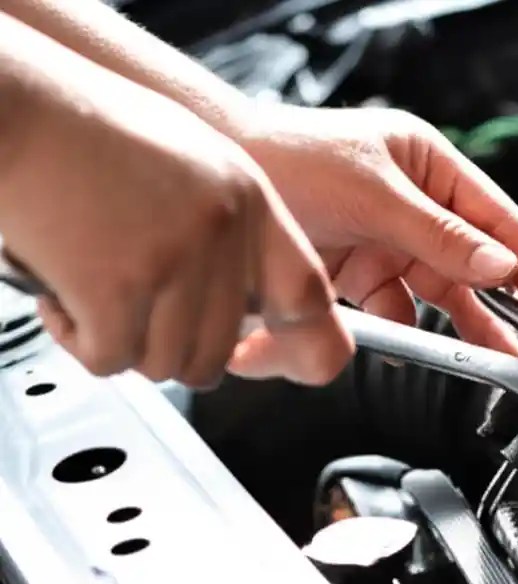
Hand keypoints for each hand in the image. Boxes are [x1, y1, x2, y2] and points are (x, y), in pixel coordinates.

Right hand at [0, 54, 352, 386]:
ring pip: (165, 363)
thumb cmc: (84, 126)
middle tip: (135, 319)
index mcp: (249, 199)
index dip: (295, 342)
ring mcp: (173, 259)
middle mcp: (221, 230)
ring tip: (92, 294)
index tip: (258, 351)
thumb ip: (226, 225)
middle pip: (219, 350)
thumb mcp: (190, 160)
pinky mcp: (115, 286)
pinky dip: (79, 341)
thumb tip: (249, 299)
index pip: (309, 298)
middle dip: (171, 350)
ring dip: (122, 344)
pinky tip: (62, 299)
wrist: (15, 105)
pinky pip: (110, 359)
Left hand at [235, 105, 517, 355]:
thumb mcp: (373, 194)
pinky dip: (397, 332)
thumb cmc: (285, 156)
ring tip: (483, 355)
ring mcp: (385, 241)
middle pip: (472, 267)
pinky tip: (407, 346)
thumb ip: (440, 236)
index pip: (498, 222)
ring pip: (436, 294)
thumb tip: (499, 266)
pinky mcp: (354, 273)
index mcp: (429, 166)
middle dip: (500, 309)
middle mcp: (413, 204)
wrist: (214, 174)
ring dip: (454, 325)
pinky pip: (390, 312)